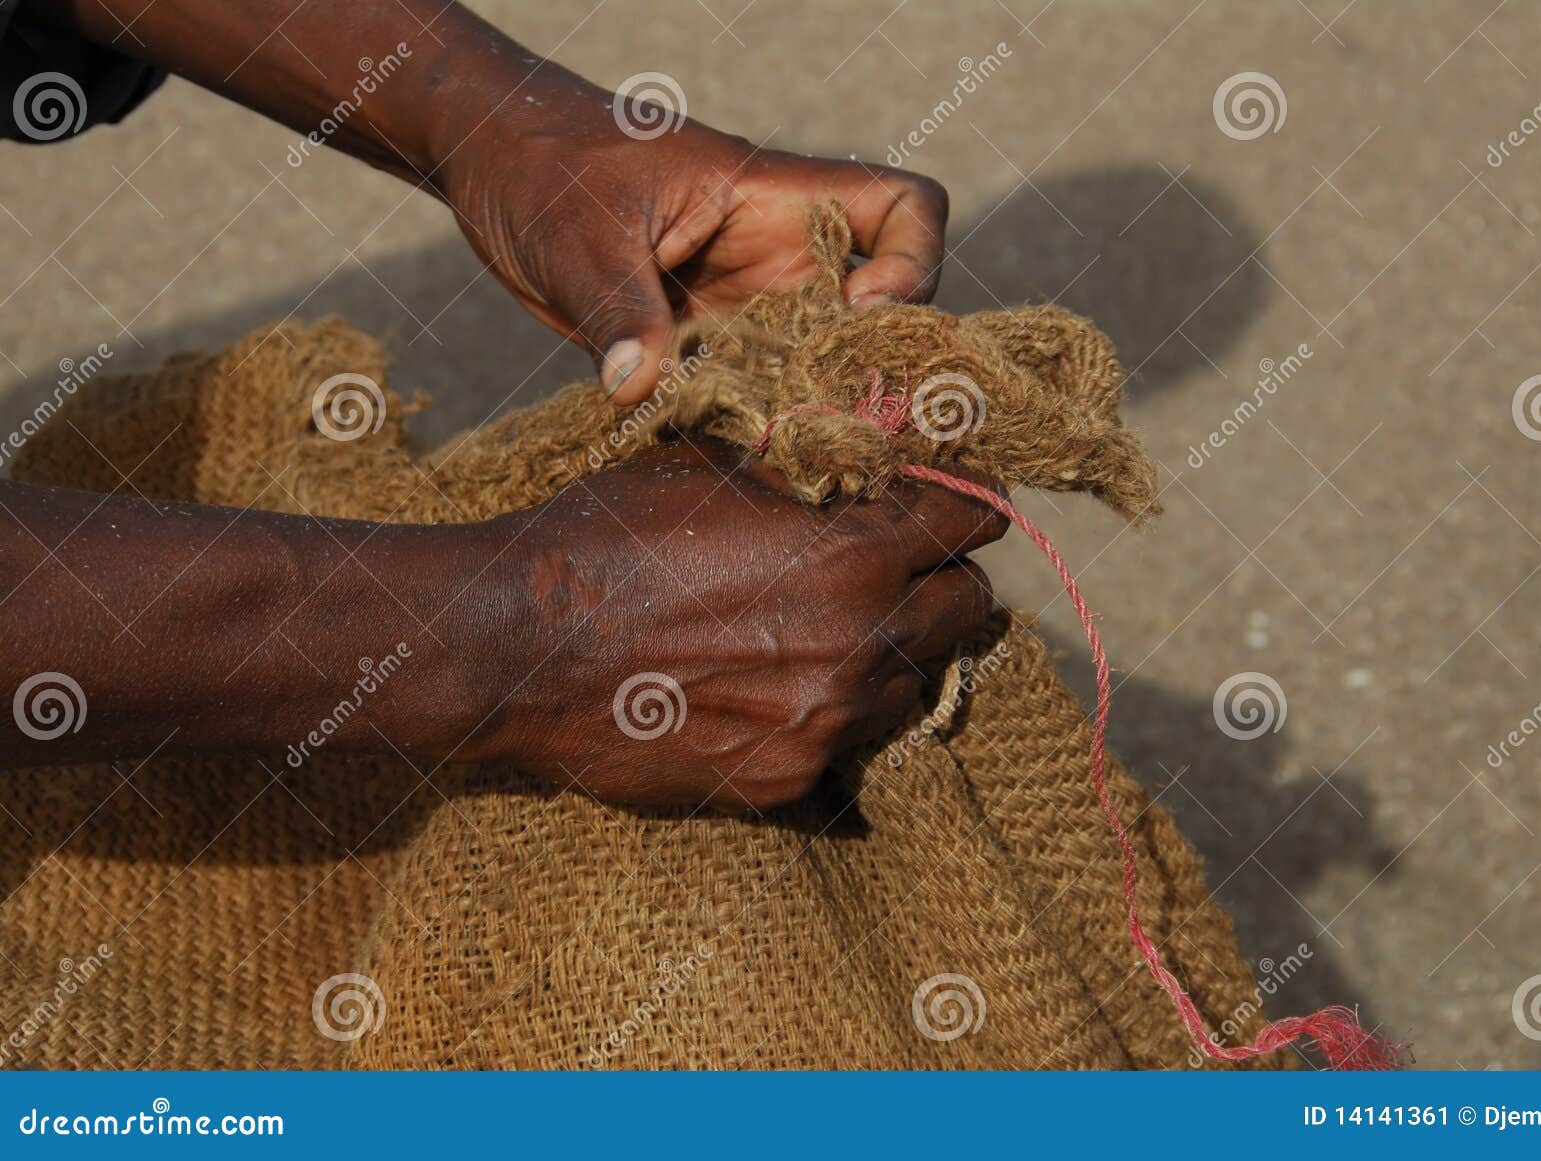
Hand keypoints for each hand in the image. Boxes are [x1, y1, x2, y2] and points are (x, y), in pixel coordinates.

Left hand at [438, 89, 948, 402]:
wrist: (493, 166)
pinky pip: (744, 397)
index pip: (903, 208)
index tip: (860, 311)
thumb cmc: (545, 162)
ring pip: (811, 370)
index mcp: (775, 201)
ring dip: (800, 416)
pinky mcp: (702, 348)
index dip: (913, 261)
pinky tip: (714, 456)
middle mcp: (777, 259)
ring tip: (767, 452)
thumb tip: (639, 387)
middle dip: (860, 375)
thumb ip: (617, 307)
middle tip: (820, 424)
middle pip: (871, 317)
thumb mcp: (580, 232)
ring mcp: (744, 307)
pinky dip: (738, 431)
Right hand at [449, 441, 1003, 809]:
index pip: (971, 518)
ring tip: (845, 623)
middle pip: (966, 606)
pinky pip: (853, 748)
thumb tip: (853, 459)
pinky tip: (794, 685)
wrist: (516, 650)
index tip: (950, 491)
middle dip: (944, 572)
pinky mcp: (786, 786)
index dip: (966, 493)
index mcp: (853, 560)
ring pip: (916, 681)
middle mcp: (860, 651)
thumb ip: (805, 471)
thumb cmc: (606, 541)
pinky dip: (840, 712)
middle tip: (904, 557)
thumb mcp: (713, 472)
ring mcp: (827, 729)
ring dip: (899, 645)